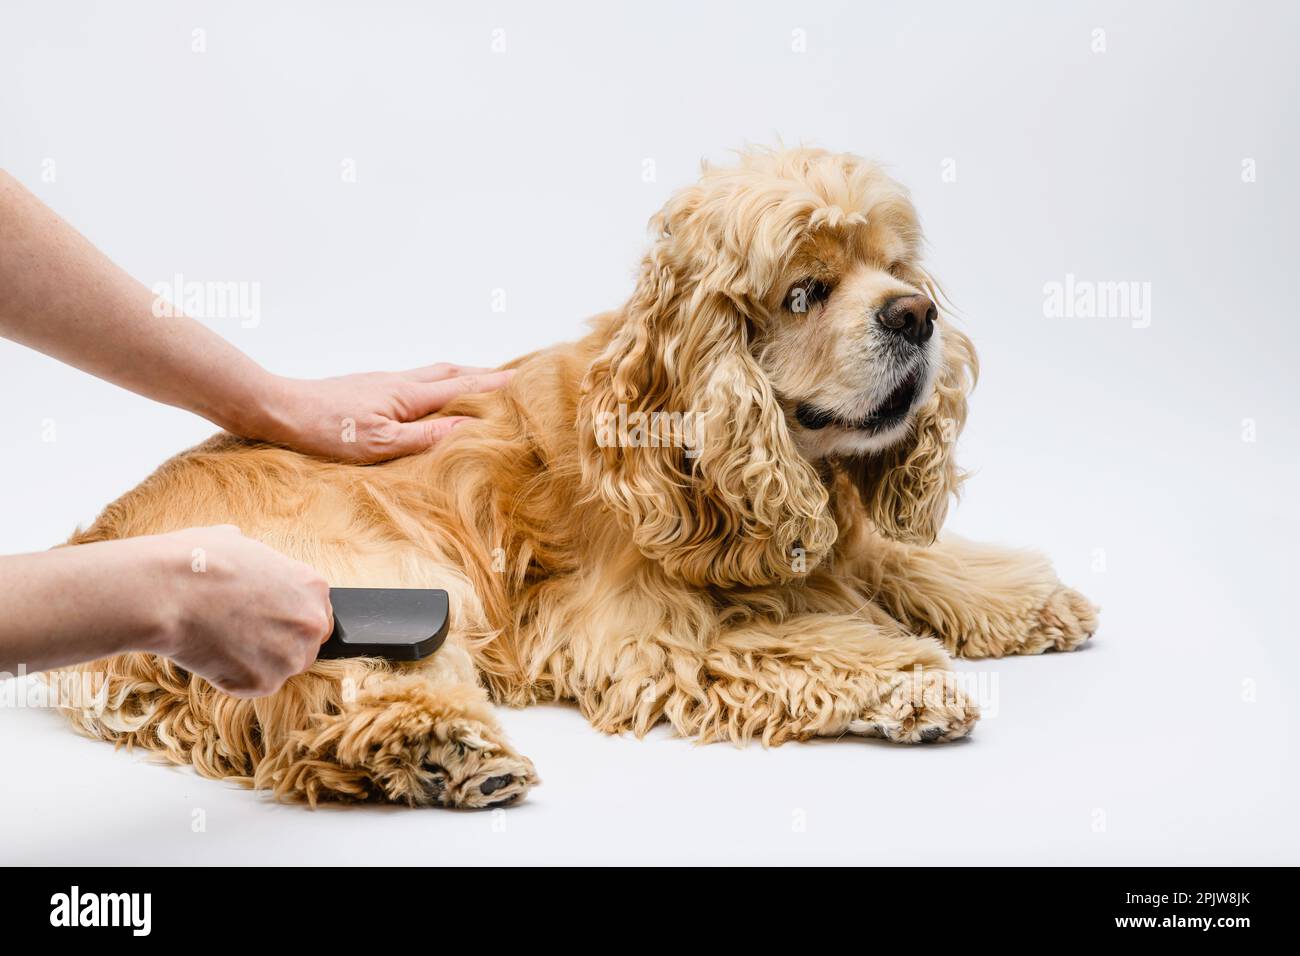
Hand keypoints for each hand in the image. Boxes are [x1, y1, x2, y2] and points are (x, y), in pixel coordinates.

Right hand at [147, 526, 331, 697]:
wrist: (167, 591)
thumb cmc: (197, 562)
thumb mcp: (238, 542)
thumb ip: (259, 559)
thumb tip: (249, 558)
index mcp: (312, 586)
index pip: (314, 612)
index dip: (287, 618)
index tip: (265, 619)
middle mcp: (311, 622)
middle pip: (305, 645)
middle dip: (278, 643)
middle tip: (242, 635)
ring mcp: (290, 656)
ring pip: (279, 668)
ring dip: (254, 661)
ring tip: (220, 640)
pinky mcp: (264, 683)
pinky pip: (250, 686)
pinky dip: (230, 677)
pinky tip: (210, 654)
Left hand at [253, 364, 513, 462]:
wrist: (279, 409)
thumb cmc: (324, 430)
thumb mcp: (379, 443)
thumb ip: (425, 436)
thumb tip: (467, 426)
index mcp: (408, 395)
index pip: (463, 387)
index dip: (495, 385)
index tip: (525, 380)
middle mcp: (400, 382)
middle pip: (453, 372)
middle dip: (485, 374)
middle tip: (513, 376)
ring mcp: (384, 383)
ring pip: (434, 374)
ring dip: (462, 375)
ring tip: (482, 380)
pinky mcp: (370, 389)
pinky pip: (417, 381)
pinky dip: (439, 382)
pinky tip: (432, 394)